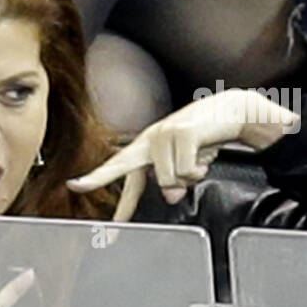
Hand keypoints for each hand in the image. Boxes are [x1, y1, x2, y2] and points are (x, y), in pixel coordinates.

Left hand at [66, 87, 298, 205]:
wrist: (232, 112)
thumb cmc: (205, 140)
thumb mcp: (186, 166)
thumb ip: (174, 184)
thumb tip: (171, 195)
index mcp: (145, 148)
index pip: (118, 168)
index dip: (95, 178)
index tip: (74, 185)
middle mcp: (149, 140)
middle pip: (121, 164)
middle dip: (98, 176)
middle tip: (76, 187)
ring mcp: (164, 134)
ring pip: (167, 179)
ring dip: (188, 177)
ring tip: (198, 161)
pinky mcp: (182, 132)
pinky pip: (186, 170)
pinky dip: (199, 170)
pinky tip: (205, 156)